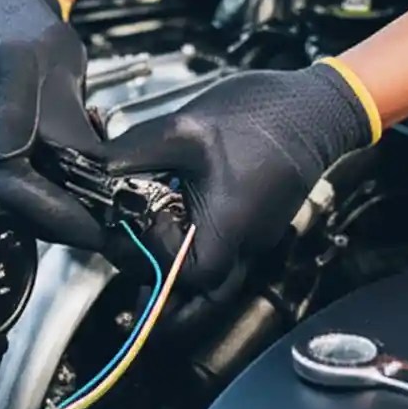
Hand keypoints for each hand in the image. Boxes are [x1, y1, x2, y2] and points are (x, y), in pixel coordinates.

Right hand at [0, 0, 104, 249]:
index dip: (62, 218)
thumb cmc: (20, 28)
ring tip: (102, 209)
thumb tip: (49, 165)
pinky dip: (51, 186)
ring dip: (60, 205)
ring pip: (19, 197)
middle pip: (16, 204)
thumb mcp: (37, 64)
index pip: (17, 194)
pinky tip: (81, 182)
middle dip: (65, 219)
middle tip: (109, 229)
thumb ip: (42, 116)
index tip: (100, 232)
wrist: (5, 7)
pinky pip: (20, 181)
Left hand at [102, 63, 376, 288]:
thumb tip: (92, 167)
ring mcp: (252, 240)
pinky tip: (170, 227)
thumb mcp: (184, 129)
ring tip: (145, 260)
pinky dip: (192, 253)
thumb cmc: (264, 116)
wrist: (316, 106)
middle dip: (160, 294)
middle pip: (198, 302)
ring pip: (211, 286)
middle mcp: (244, 246)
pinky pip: (221, 257)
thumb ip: (132, 152)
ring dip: (177, 282)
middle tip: (129, 267)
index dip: (145, 254)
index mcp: (227, 231)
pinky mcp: (253, 226)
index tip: (124, 223)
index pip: (176, 274)